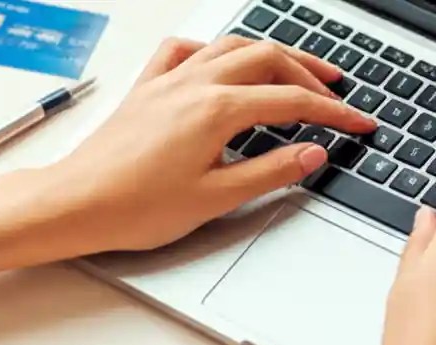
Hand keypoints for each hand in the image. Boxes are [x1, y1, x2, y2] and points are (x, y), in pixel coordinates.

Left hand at [45, 36, 375, 252]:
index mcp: (216, 110)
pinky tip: (222, 62)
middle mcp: (193, 84)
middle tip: (337, 93)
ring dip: (270, 54)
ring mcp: (168, 82)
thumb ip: (270, 172)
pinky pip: (186, 51)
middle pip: (267, 59)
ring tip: (295, 68)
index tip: (359, 123)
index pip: (291, 102)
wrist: (76, 204)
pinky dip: (214, 50)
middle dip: (310, 72)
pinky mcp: (147, 89)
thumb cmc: (134, 206)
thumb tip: (311, 155)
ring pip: (230, 47)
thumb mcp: (215, 199)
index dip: (333, 113)